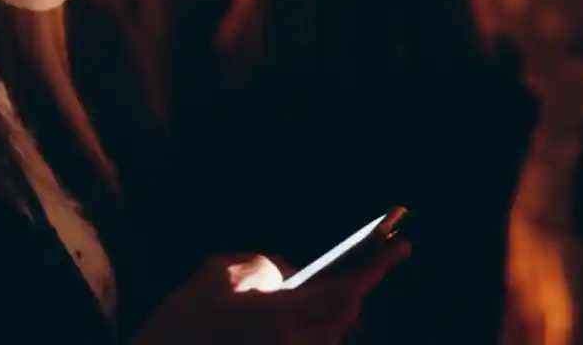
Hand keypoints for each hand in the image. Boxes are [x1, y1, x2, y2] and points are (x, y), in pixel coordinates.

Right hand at [134, 241, 409, 344]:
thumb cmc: (183, 322)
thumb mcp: (219, 276)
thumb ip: (263, 265)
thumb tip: (289, 273)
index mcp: (284, 319)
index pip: (346, 291)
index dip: (376, 267)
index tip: (399, 246)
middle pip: (342, 317)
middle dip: (350, 288)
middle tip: (365, 258)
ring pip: (326, 333)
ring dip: (327, 310)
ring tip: (321, 287)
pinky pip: (306, 342)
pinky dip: (307, 326)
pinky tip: (290, 311)